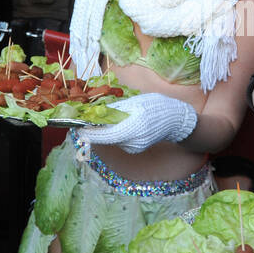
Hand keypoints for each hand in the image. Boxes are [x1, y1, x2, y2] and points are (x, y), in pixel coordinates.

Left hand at [77, 92, 197, 153]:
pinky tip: (125, 125)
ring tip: (115, 117)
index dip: (88, 131)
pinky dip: (116, 133)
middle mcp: (132, 142)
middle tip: (87, 119)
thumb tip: (94, 113)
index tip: (76, 125)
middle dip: (95, 129)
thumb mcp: (134, 103)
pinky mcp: (135, 149)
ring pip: (111, 139)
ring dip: (107, 130)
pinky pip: (119, 141)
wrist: (176, 120)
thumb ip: (113, 110)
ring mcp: (134, 148)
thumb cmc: (155, 106)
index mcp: (132, 127)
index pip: (103, 134)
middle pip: (105, 138)